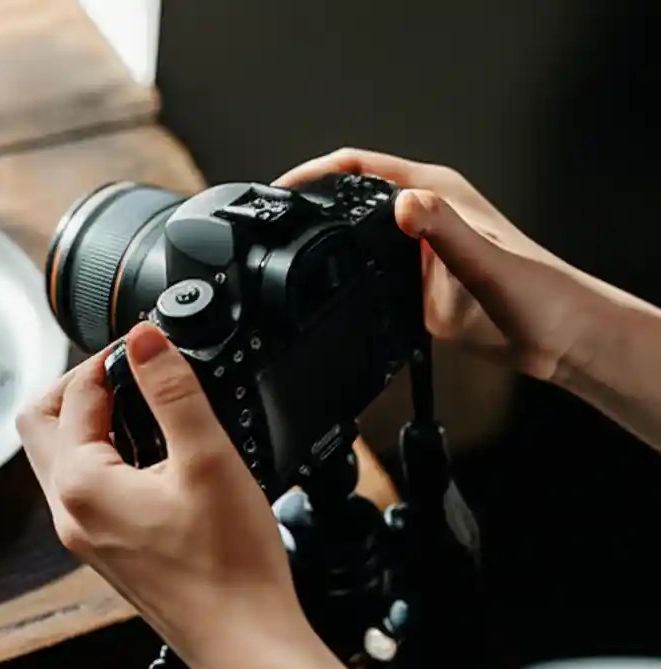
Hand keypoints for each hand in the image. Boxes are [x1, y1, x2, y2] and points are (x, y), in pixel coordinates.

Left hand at [17, 322, 392, 668]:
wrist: (246, 642)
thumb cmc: (230, 566)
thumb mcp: (207, 459)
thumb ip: (173, 390)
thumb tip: (144, 337)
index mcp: (80, 484)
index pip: (74, 395)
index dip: (109, 358)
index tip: (147, 344)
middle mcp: (68, 512)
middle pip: (41, 423)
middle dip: (80, 386)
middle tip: (131, 370)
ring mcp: (82, 534)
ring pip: (59, 456)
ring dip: (90, 420)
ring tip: (144, 405)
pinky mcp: (104, 548)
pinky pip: (83, 486)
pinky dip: (104, 455)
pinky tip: (152, 454)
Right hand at [276, 147, 605, 381]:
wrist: (556, 339)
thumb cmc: (539, 292)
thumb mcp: (484, 258)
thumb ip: (443, 229)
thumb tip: (404, 202)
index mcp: (434, 194)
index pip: (359, 168)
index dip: (315, 173)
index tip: (281, 191)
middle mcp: (420, 218)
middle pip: (347, 199)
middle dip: (308, 205)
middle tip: (272, 223)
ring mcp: (412, 253)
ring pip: (352, 239)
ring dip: (323, 243)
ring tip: (286, 256)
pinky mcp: (409, 288)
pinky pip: (363, 277)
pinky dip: (340, 281)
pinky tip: (326, 296)